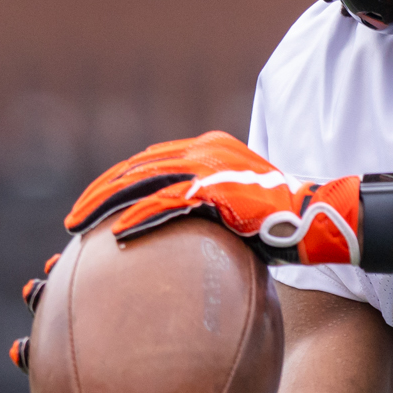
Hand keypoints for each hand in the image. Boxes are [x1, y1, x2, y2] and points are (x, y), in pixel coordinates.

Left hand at [64, 131, 364, 265]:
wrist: (320, 219)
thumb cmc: (284, 223)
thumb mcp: (239, 210)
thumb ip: (209, 212)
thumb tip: (183, 242)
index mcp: (209, 150)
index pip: (150, 162)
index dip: (116, 183)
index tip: (92, 206)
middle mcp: (206, 151)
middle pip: (137, 168)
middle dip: (100, 192)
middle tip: (71, 219)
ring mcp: (211, 167)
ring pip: (143, 181)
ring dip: (105, 203)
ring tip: (77, 225)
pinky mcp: (218, 189)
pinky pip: (168, 203)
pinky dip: (139, 217)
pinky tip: (116, 235)